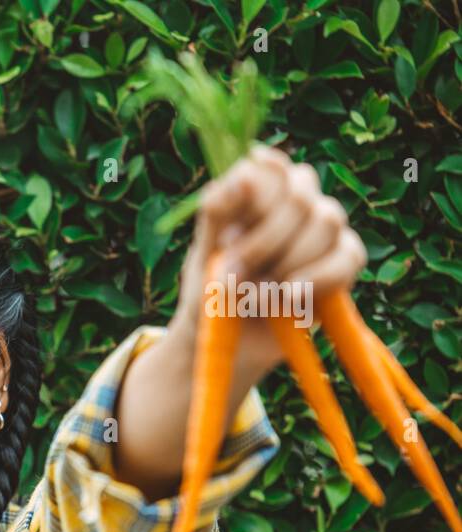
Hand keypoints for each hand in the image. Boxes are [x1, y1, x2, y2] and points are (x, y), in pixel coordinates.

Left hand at [168, 144, 368, 385]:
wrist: (227, 346)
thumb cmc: (210, 294)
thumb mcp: (202, 255)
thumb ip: (217, 214)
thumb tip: (242, 174)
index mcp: (257, 194)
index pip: (271, 166)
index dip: (258, 188)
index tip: (231, 227)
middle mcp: (294, 203)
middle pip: (301, 191)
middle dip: (266, 236)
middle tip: (235, 270)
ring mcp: (323, 231)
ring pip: (328, 219)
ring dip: (289, 259)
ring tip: (258, 292)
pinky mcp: (343, 263)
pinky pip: (348, 255)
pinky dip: (317, 277)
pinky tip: (289, 297)